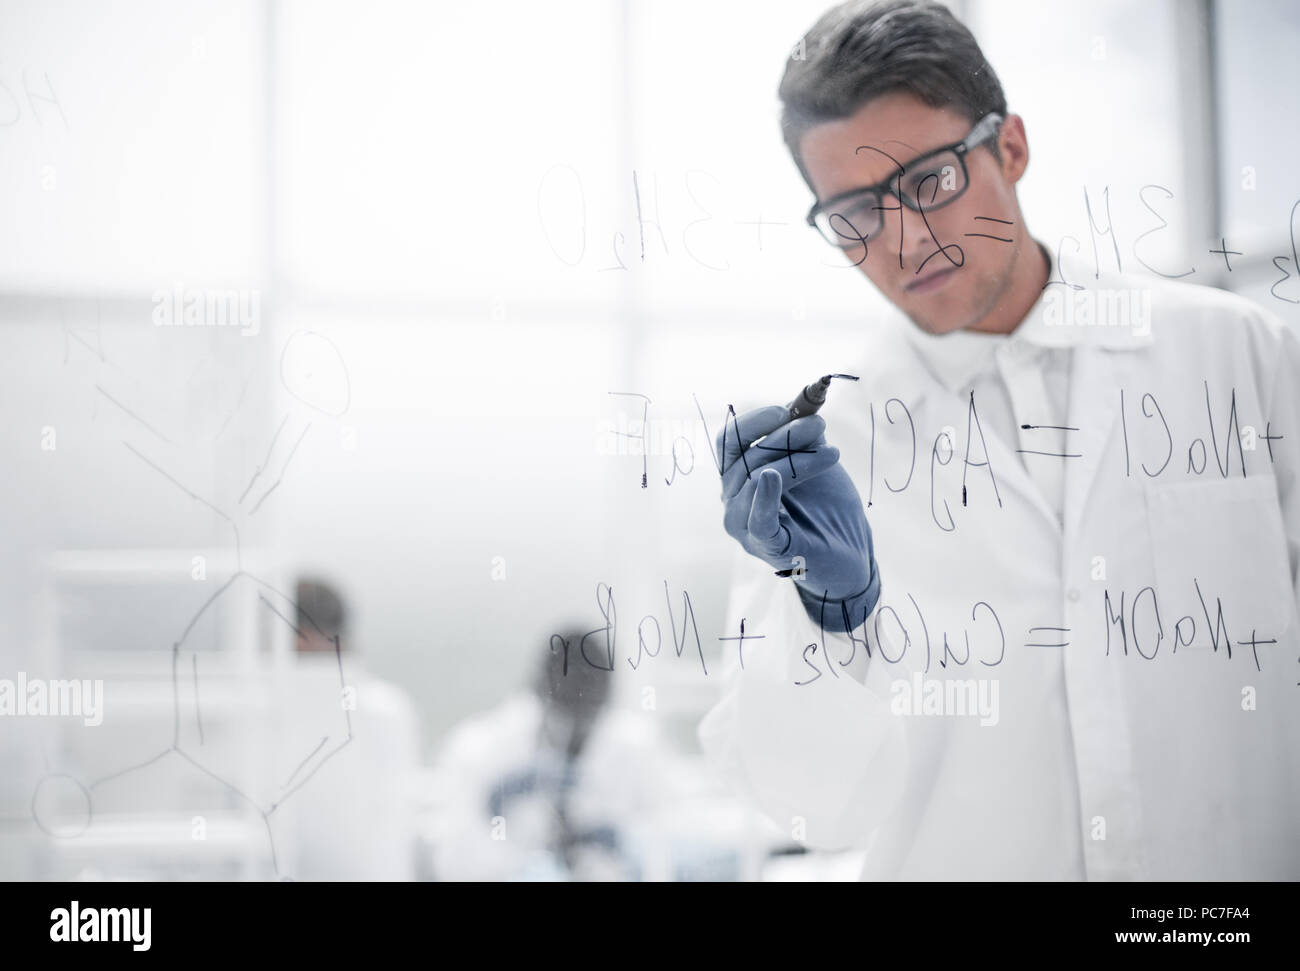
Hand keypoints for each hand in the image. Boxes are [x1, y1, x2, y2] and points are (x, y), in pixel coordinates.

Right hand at [716, 405, 879, 632]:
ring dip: (795, 458)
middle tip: (818, 424)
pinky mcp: (767, 547)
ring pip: (756, 479)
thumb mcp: (815, 461)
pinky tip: (774, 477)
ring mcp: (745, 527)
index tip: (788, 409)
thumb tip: (803, 407)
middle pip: (742, 457)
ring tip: (832, 453)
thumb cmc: (827, 507)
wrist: (851, 552)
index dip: (754, 420)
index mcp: (739, 478)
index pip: (729, 442)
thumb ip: (802, 437)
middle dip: (782, 435)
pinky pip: (756, 519)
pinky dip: (763, 497)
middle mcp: (733, 501)